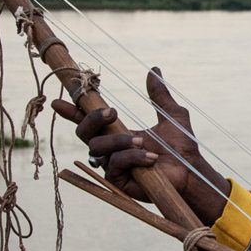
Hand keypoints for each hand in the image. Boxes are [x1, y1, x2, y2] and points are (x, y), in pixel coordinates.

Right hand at [50, 68, 230, 223]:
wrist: (191, 172)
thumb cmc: (182, 147)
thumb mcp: (171, 115)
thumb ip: (160, 95)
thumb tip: (154, 69)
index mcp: (119, 133)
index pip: (89, 121)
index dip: (72, 111)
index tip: (59, 100)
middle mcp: (111, 149)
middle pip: (84, 133)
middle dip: (93, 119)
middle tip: (113, 113)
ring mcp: (113, 166)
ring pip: (97, 148)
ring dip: (119, 141)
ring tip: (141, 142)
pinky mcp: (118, 182)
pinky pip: (114, 164)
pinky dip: (131, 157)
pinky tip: (149, 158)